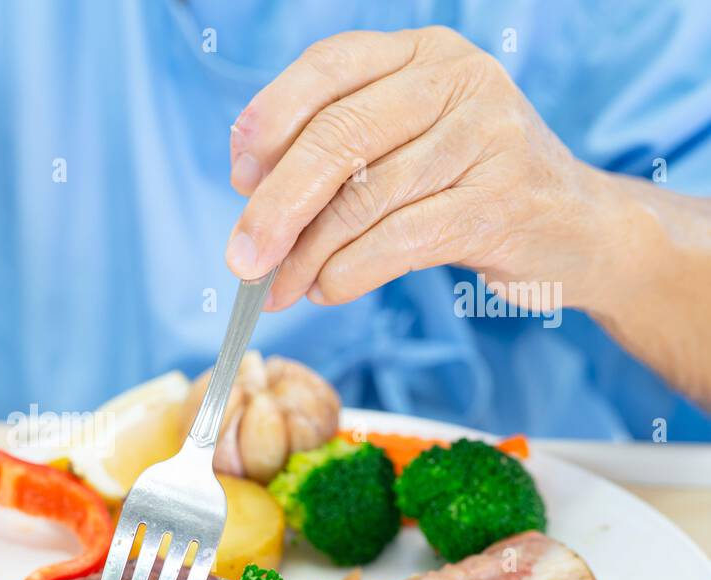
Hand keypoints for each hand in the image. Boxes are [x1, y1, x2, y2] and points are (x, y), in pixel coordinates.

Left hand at [227, 27, 604, 313]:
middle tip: (241, 258)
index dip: (271, 120)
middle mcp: (458, 80)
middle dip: (276, 205)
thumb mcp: (405, 144)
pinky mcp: (501, 203)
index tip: (237, 176)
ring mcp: (487, 138)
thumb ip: (338, 152)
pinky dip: (349, 273)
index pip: (328, 66)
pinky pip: (398, 241)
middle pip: (338, 137)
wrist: (579, 226)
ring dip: (307, 256)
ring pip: (364, 199)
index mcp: (422, 53)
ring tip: (279, 289)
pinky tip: (327, 289)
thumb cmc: (469, 184)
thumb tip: (249, 189)